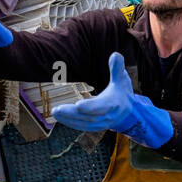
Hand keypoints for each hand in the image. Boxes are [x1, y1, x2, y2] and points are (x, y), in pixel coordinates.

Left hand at [54, 52, 173, 148]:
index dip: (91, 107)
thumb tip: (115, 54)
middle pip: (89, 117)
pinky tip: (59, 117)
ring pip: (83, 123)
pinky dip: (70, 122)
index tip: (78, 105)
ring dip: (68, 119)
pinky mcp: (95, 127)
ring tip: (55, 112)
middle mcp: (108, 116)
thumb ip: (117, 68)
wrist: (127, 112)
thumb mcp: (122, 79)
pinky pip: (81, 126)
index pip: (102, 106)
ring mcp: (101, 124)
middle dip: (72, 114)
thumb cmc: (122, 92)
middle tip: (57, 109)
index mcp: (114, 103)